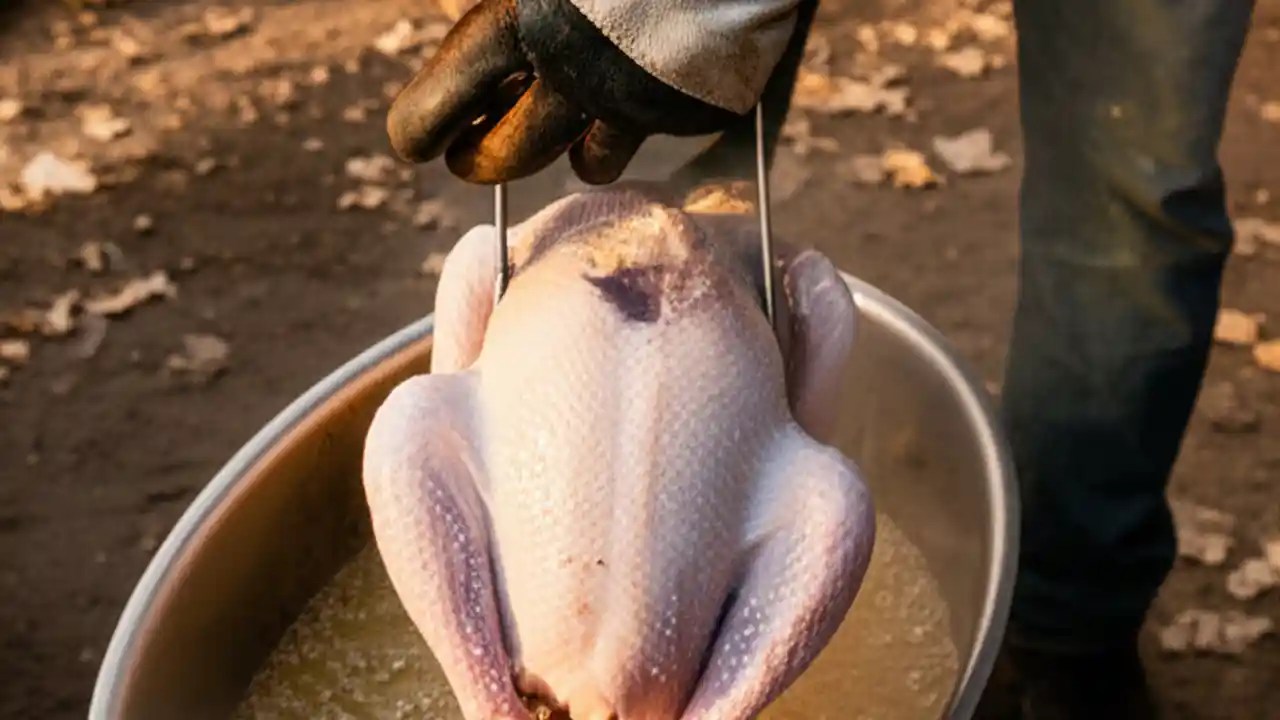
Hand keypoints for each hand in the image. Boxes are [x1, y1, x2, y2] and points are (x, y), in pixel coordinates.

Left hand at [387, 0, 803, 184]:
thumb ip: (504, 1)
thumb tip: (462, 16)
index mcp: (514, 27)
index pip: (437, 108)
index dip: (416, 131)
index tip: (415, 142)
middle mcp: (570, 80)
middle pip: (508, 158)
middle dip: (481, 160)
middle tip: (470, 154)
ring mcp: (638, 104)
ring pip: (591, 164)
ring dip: (574, 148)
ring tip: (569, 121)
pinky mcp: (697, 110)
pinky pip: (657, 137)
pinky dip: (643, 122)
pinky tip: (645, 86)